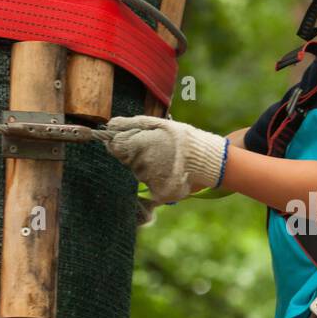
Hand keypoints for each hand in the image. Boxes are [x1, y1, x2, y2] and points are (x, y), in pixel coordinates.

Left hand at [104, 115, 228, 202]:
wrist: (206, 159)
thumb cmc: (180, 138)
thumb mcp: (159, 124)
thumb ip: (132, 124)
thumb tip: (110, 125)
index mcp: (140, 145)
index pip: (115, 146)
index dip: (121, 142)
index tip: (132, 140)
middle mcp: (142, 165)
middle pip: (127, 160)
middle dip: (136, 154)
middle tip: (157, 149)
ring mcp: (150, 181)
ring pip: (139, 172)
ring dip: (148, 166)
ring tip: (166, 159)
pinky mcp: (157, 193)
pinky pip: (149, 185)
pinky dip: (157, 179)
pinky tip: (169, 171)